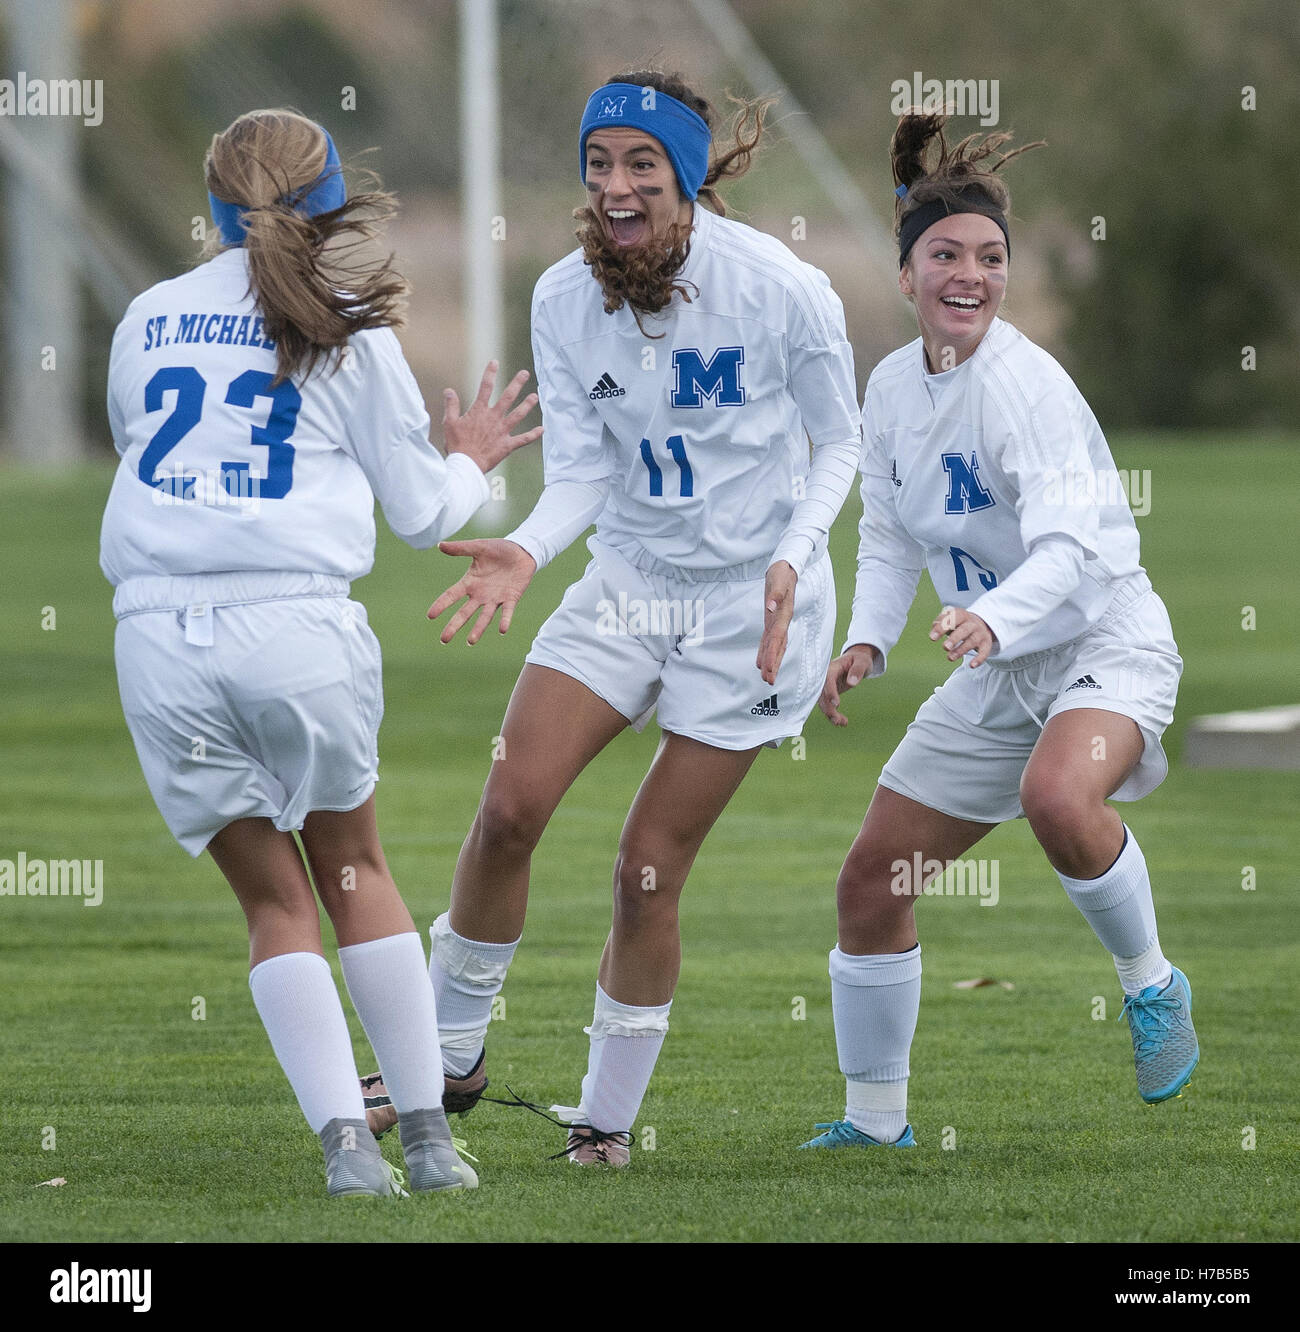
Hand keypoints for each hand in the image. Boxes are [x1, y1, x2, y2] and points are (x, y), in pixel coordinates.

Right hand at [428, 539, 537, 643]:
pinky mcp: (511, 598)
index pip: (451, 595)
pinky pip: (507, 611)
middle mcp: (480, 594)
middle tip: (444, 640)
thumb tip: (439, 545)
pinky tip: (501, 630)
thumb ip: (461, 548)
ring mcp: (495, 598)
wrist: (522, 551)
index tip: (430, 616)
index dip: (441, 604)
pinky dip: (504, 620)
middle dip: (454, 625)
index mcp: (470, 582)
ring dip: (478, 629)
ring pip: (484, 617)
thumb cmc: (498, 549)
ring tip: (470, 641)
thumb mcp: (479, 547)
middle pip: (464, 613)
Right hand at [442, 361, 541, 473]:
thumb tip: (449, 390)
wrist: (466, 464)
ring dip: (527, 405)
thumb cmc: (456, 445)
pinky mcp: (507, 445)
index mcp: (479, 411)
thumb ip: (451, 405)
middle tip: (525, 373)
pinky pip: (523, 439)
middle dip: (517, 384)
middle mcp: (493, 418)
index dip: (490, 373)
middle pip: (507, 397)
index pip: (485, 387)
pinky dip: (533, 435)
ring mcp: (502, 431)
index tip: (495, 362)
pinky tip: (542, 429)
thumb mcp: (449, 423)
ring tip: (535, 396)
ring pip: (518, 415)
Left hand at [755, 561, 797, 685]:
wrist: (787, 568)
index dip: (772, 654)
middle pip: (778, 647)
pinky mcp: (773, 621)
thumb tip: (770, 606)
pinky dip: (766, 652)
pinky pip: (770, 640)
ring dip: (771, 662)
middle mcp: (781, 621)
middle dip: (773, 664)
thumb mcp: (779, 579)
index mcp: (783, 614)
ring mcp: (778, 622)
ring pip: (775, 646)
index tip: (767, 668)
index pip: (776, 638)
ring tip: (766, 678)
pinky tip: (761, 662)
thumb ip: (776, 593)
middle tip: (768, 681)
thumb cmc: (783, 572)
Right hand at [819, 644, 876, 725]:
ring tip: (842, 723)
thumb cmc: (860, 659)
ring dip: (831, 714)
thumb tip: (852, 683)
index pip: (828, 680)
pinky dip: (834, 714)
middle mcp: (825, 677)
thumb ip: (857, 670)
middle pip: (822, 694)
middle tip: (838, 720)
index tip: (836, 704)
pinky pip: (828, 705)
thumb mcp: (862, 662)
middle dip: (828, 708)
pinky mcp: (829, 693)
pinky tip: (843, 722)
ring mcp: (826, 686)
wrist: (856, 660)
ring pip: (823, 702)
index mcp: (831, 667)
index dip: (830, 692)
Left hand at [929, 605, 995, 666]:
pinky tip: (972, 665)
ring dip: (961, 650)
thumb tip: (934, 633)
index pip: (952, 619)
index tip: (932, 638)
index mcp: (961, 615)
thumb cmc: (959, 623)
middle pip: (964, 630)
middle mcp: (972, 624)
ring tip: (950, 658)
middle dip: (954, 639)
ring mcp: (980, 634)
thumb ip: (940, 623)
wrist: (982, 623)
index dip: (942, 628)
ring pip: (972, 641)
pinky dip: (979, 659)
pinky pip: (984, 652)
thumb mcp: (950, 619)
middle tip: (945, 647)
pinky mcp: (986, 644)